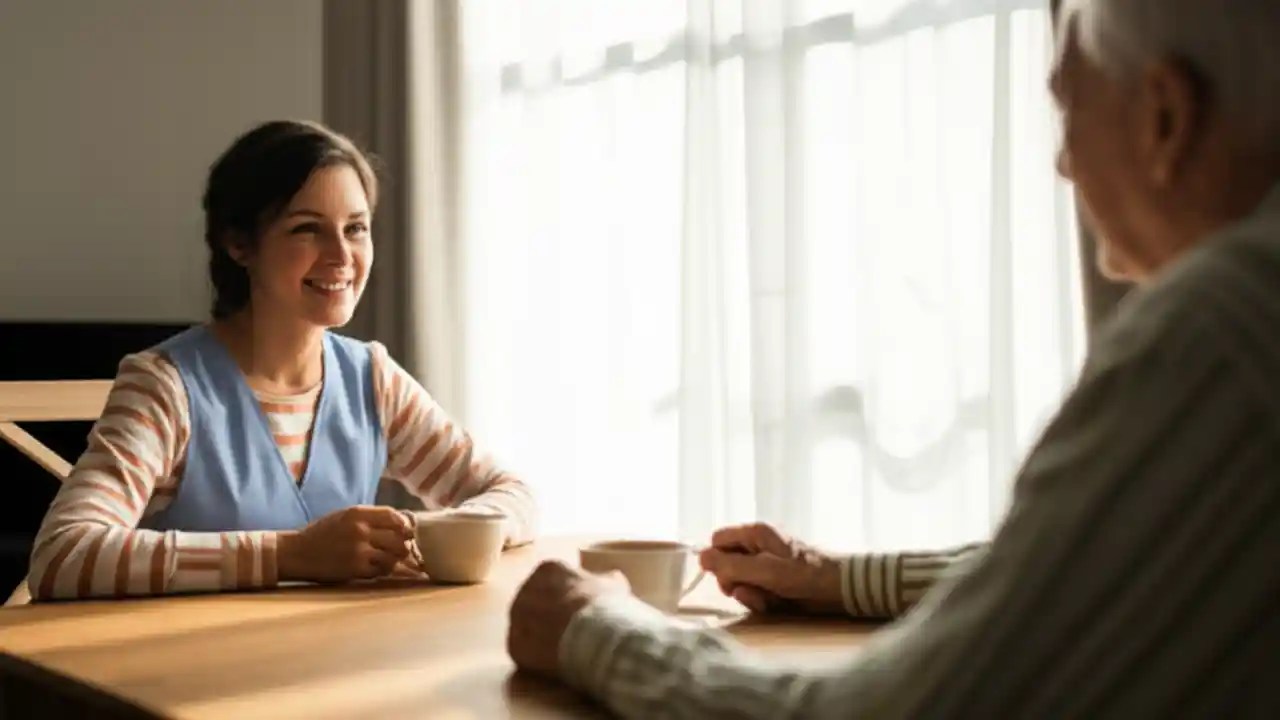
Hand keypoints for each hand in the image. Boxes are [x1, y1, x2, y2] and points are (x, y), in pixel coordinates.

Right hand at [278, 505, 414, 582]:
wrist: (297, 553)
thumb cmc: (323, 533)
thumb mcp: (345, 516)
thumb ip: (369, 518)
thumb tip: (401, 523)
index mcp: (358, 513)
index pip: (394, 516)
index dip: (405, 525)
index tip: (406, 531)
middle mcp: (361, 530)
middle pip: (399, 538)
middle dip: (404, 545)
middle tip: (401, 549)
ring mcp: (359, 551)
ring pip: (393, 556)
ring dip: (394, 560)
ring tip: (388, 560)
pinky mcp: (356, 569)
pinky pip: (381, 571)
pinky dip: (382, 570)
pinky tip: (375, 568)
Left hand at [507, 560, 629, 677]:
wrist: (592, 636)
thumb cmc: (605, 606)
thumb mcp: (613, 584)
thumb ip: (604, 580)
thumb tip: (609, 579)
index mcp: (548, 570)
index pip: (554, 581)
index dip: (570, 596)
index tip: (581, 607)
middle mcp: (524, 590)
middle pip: (536, 602)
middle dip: (551, 614)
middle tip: (572, 629)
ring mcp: (516, 618)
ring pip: (528, 626)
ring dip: (542, 636)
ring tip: (565, 647)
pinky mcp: (514, 645)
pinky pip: (525, 650)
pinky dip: (537, 657)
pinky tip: (555, 662)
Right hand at [699, 522, 842, 614]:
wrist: (841, 588)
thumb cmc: (804, 575)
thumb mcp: (765, 571)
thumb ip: (732, 565)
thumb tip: (702, 558)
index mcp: (754, 532)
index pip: (717, 541)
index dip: (716, 561)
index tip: (727, 579)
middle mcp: (757, 544)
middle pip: (726, 563)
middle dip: (734, 582)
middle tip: (750, 592)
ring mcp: (766, 562)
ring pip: (740, 580)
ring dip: (750, 594)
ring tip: (769, 600)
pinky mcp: (774, 578)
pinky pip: (755, 589)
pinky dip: (762, 599)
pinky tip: (777, 603)